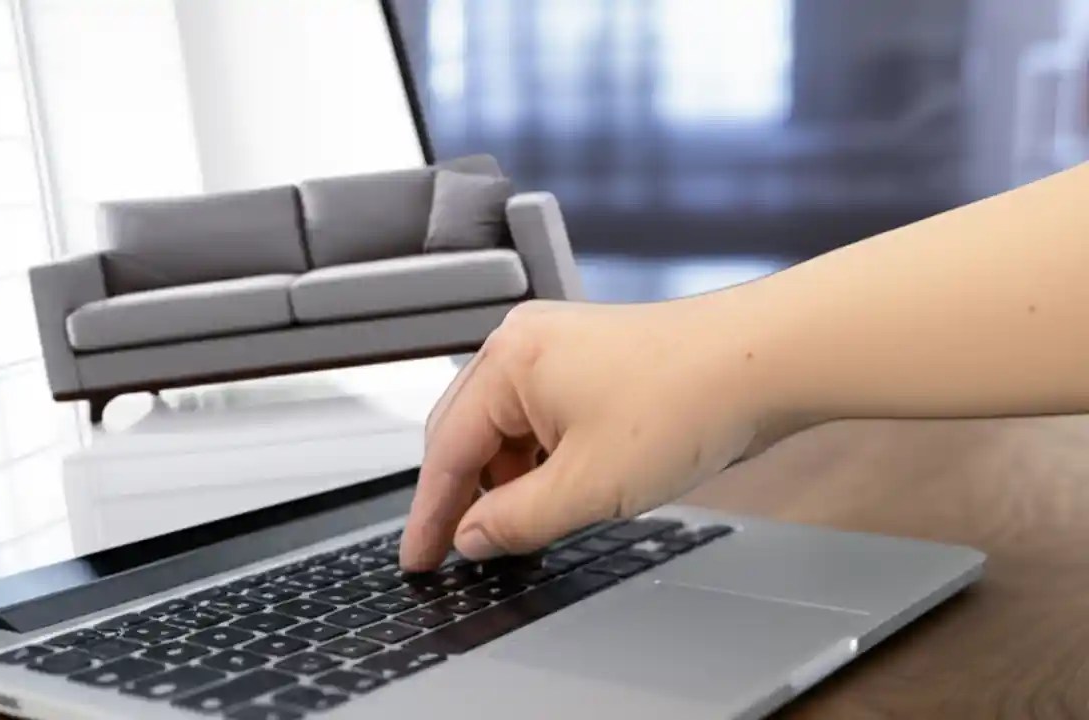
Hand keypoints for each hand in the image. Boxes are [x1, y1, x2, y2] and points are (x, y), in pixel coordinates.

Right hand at [399, 297, 790, 570]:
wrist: (764, 361)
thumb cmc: (685, 402)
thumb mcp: (588, 486)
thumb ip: (516, 521)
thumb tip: (472, 539)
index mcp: (508, 361)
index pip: (446, 450)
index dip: (431, 515)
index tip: (419, 559)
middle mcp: (523, 344)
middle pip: (468, 434)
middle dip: (468, 495)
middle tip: (465, 551)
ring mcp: (558, 348)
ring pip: (508, 429)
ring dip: (512, 480)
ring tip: (531, 526)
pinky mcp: (590, 360)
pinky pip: (542, 416)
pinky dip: (543, 459)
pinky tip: (560, 492)